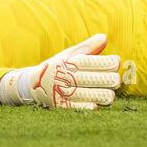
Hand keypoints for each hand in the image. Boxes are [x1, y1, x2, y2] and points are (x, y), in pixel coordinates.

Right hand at [0, 33, 121, 109]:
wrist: (31, 86)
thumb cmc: (57, 68)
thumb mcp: (69, 55)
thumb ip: (87, 47)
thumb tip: (105, 38)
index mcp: (71, 62)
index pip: (98, 62)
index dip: (110, 62)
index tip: (116, 62)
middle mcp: (68, 76)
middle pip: (101, 79)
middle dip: (112, 80)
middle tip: (115, 80)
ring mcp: (65, 93)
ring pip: (97, 95)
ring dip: (107, 95)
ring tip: (109, 94)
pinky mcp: (63, 107)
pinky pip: (84, 108)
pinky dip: (93, 106)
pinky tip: (96, 104)